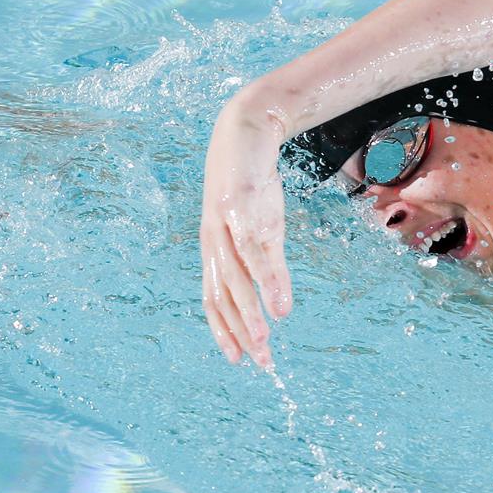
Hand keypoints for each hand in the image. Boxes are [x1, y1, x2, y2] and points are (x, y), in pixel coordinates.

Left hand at [199, 95, 292, 369]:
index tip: (238, 360)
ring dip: (250, 312)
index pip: (213, 298)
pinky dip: (268, 280)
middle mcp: (213, 242)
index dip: (224, 330)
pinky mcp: (241, 209)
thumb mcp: (259, 227)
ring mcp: (224, 226)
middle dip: (240, 331)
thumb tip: (276, 300)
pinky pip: (256, 251)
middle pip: (223, 296)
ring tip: (265, 341)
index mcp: (214, 250)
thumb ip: (263, 261)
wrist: (244, 131)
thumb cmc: (251, 186)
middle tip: (259, 361)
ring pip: (236, 279)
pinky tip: (280, 302)